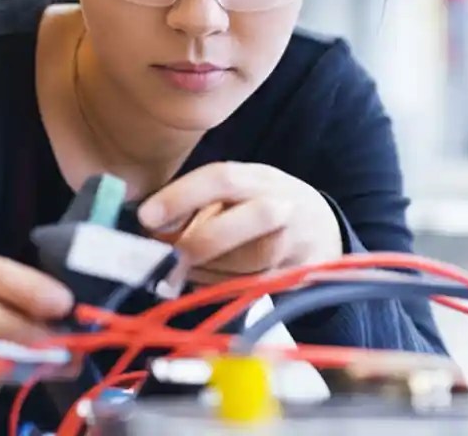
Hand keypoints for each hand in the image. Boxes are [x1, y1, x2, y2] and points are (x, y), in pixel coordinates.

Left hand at [135, 162, 342, 284]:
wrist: (321, 230)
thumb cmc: (260, 203)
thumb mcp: (238, 188)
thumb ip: (198, 198)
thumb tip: (149, 221)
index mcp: (260, 179)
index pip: (222, 179)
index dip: (181, 196)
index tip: (146, 216)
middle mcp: (281, 209)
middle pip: (240, 225)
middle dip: (197, 242)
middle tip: (166, 253)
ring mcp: (290, 248)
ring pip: (241, 265)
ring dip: (201, 268)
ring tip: (179, 264)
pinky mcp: (290, 280)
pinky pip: (244, 288)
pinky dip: (214, 284)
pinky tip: (200, 276)